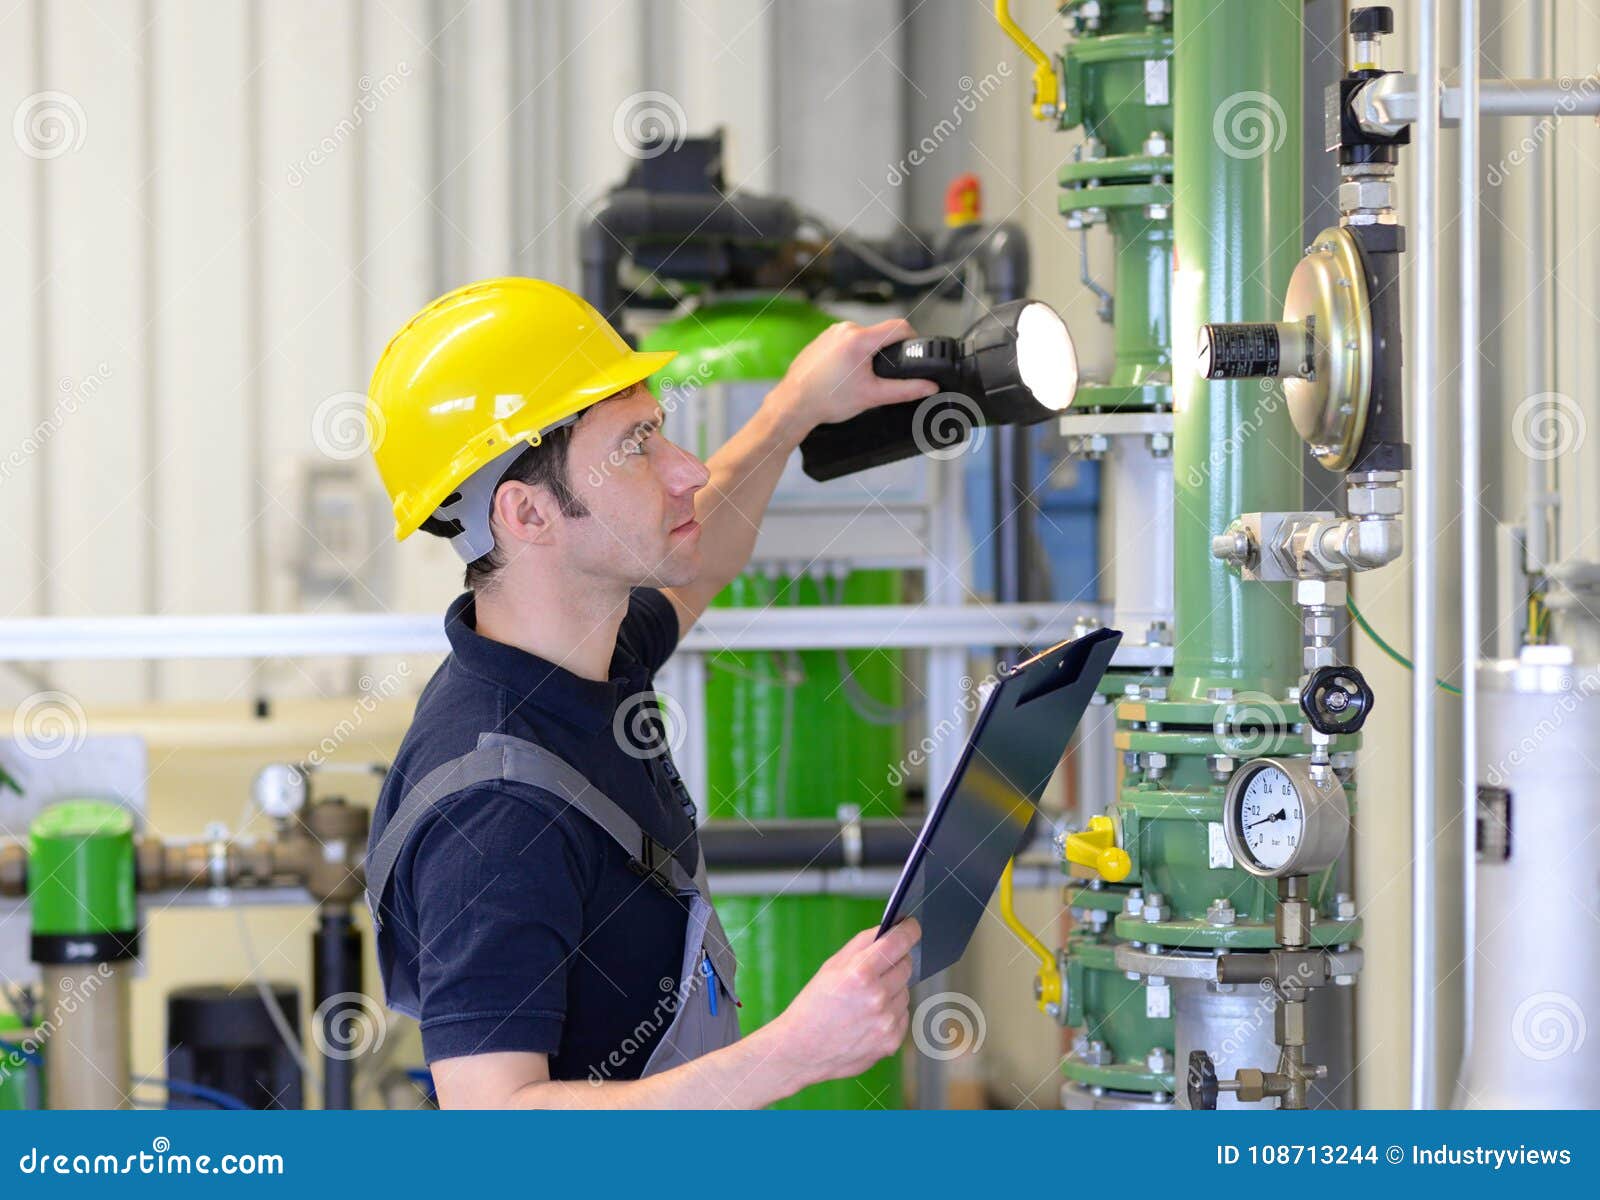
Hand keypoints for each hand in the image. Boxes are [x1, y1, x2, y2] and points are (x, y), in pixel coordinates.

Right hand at [762, 919, 920, 1088]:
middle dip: (896, 962)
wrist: (802, 1051)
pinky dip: (892, 1012)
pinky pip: (903, 1015)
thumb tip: (890, 929)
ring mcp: (886, 1022)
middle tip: (879, 968)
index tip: (912, 926)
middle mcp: (877, 997)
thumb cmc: (813, 1005)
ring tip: (866, 999)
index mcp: (859, 973)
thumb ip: (862, 943)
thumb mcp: (831, 967)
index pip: (897, 943)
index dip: (909, 930)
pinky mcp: (892, 1042)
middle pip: (905, 965)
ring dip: (893, 989)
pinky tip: (869, 1017)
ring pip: (906, 991)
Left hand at [769, 319, 940, 437]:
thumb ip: (905, 389)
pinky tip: (843, 374)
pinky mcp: (822, 338)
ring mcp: (831, 332)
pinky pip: (846, 340)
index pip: (899, 326)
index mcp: (859, 339)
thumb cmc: (826, 400)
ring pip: (862, 337)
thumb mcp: (872, 396)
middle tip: (878, 377)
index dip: (911, 339)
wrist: (794, 404)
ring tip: (857, 378)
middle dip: (884, 353)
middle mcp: (844, 329)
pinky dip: (850, 355)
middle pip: (880, 334)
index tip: (911, 352)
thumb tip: (928, 386)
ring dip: (867, 354)